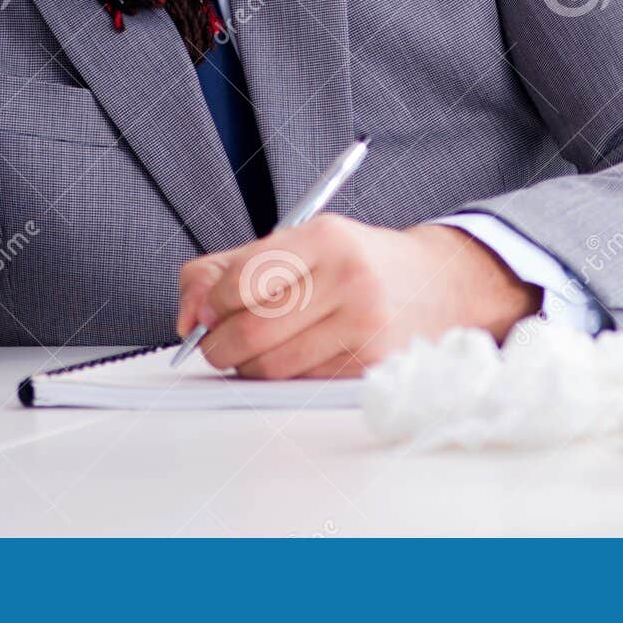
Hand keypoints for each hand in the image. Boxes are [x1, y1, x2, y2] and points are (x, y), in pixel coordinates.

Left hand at [174, 215, 542, 379]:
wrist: (436, 283)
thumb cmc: (352, 262)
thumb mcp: (296, 242)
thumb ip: (227, 269)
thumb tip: (186, 317)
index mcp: (324, 237)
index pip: (243, 278)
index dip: (211, 302)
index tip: (205, 311)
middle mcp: (348, 279)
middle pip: (252, 330)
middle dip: (218, 345)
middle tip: (214, 343)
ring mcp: (365, 326)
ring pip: (273, 367)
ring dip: (248, 367)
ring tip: (254, 350)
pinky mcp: (374, 367)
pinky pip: (302, 385)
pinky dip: (283, 379)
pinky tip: (293, 359)